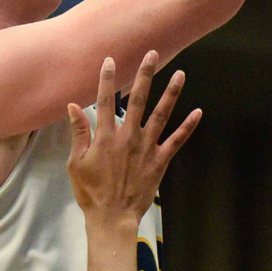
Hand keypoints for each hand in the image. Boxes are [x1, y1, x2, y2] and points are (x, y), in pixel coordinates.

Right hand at [66, 50, 199, 229]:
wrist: (112, 217)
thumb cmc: (91, 191)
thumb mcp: (76, 162)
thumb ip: (78, 133)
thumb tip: (72, 106)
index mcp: (105, 136)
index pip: (105, 101)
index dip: (107, 79)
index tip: (110, 60)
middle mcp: (128, 136)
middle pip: (138, 99)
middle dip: (145, 74)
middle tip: (152, 53)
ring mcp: (146, 147)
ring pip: (162, 114)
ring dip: (171, 93)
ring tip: (180, 74)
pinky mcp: (160, 160)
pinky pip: (177, 140)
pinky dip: (188, 126)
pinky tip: (198, 112)